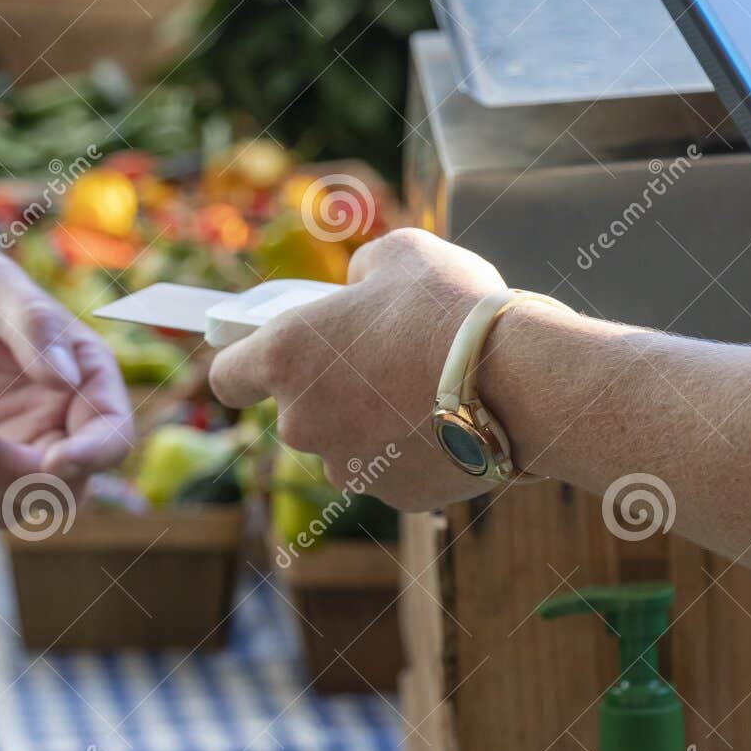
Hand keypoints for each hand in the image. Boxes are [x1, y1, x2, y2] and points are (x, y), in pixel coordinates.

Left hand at [0, 215, 133, 531]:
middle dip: (10, 476)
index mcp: (78, 376)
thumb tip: (68, 378)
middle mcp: (49, 425)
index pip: (111, 435)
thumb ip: (31, 324)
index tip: (55, 460)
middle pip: (59, 492)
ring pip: (4, 512)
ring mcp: (0, 455)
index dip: (93, 456)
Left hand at [209, 228, 510, 510]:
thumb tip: (358, 291)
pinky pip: (390, 469)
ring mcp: (347, 466)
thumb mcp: (399, 254)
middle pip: (295, 411)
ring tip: (424, 387)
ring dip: (368, 422)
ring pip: (344, 443)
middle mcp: (302, 422)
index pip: (228, 375)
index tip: (267, 351)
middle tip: (378, 355)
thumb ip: (359, 275)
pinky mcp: (394, 496)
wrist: (523, 380)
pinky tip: (450, 419)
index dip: (246, 361)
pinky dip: (409, 449)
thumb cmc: (451, 308)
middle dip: (328, 388)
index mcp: (286, 358)